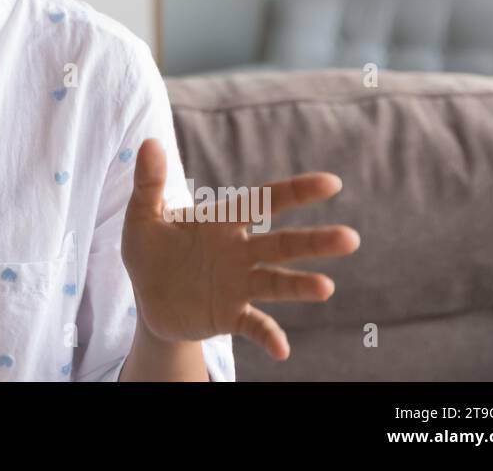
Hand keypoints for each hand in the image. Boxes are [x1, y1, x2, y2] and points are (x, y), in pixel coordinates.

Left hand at [120, 139, 359, 360]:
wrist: (147, 298)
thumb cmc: (149, 251)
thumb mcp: (141, 217)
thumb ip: (148, 183)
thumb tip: (150, 142)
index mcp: (223, 222)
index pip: (263, 201)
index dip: (296, 192)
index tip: (330, 183)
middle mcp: (240, 252)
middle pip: (283, 244)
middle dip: (315, 242)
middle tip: (350, 239)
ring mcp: (238, 284)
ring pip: (276, 283)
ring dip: (300, 286)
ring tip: (326, 287)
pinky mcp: (230, 315)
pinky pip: (254, 325)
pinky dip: (268, 335)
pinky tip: (281, 349)